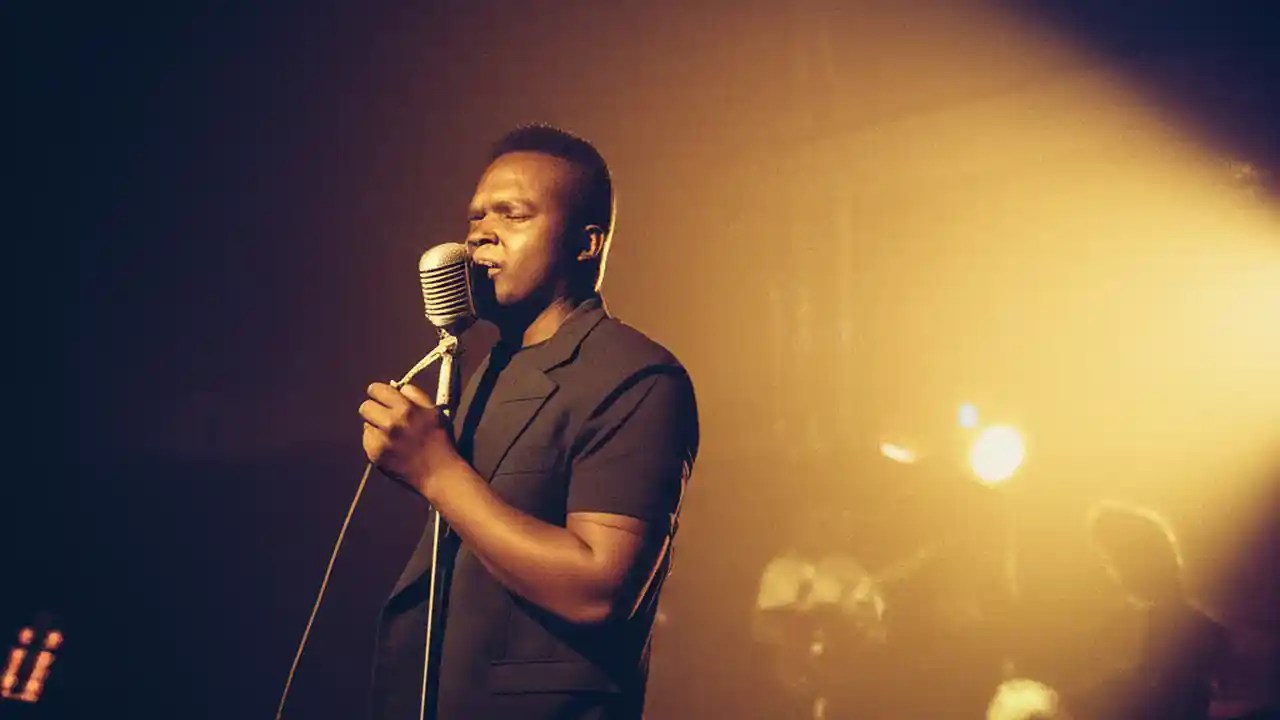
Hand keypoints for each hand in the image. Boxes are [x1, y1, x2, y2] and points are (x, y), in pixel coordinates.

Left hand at [359, 382, 457, 497]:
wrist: (439, 474)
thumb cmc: (439, 441)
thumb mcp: (434, 412)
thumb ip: (416, 395)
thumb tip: (397, 387)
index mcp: (406, 409)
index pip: (376, 390)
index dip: (378, 392)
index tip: (381, 396)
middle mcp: (391, 423)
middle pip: (365, 407)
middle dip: (374, 409)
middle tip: (384, 416)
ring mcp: (381, 440)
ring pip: (366, 424)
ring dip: (376, 426)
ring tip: (391, 434)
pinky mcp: (376, 455)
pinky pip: (367, 440)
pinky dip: (376, 441)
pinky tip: (390, 446)